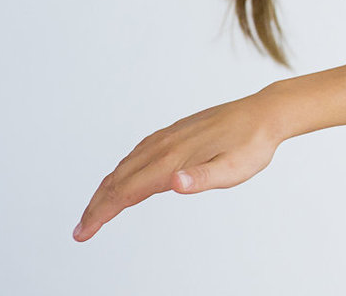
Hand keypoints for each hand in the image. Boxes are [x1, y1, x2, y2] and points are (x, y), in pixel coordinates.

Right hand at [74, 91, 287, 240]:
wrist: (264, 113)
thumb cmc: (252, 144)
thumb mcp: (235, 169)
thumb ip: (204, 179)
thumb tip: (174, 183)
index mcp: (173, 160)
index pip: (125, 192)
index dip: (101, 214)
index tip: (83, 233)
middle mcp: (163, 147)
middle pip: (117, 180)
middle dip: (95, 206)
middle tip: (81, 230)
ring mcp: (166, 137)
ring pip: (124, 166)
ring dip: (105, 189)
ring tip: (95, 210)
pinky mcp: (173, 132)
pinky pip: (137, 153)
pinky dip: (121, 171)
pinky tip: (122, 177)